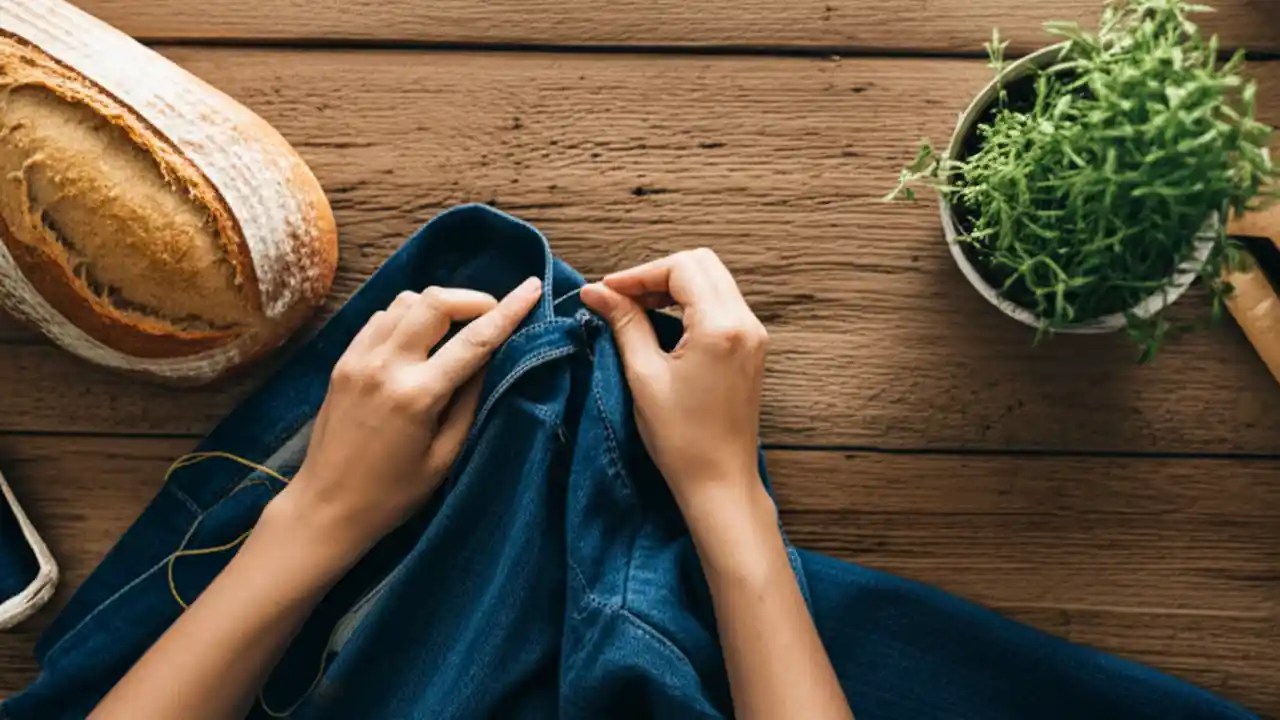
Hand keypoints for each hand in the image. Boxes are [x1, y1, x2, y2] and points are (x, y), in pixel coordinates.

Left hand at [271, 278, 542, 565]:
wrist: (326, 506)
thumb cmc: (393, 494)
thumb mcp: (445, 455)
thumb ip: (471, 401)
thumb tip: (492, 357)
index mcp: (417, 396)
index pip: (474, 339)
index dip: (509, 310)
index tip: (532, 288)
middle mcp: (385, 367)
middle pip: (435, 301)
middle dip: (472, 299)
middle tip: (491, 315)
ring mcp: (359, 359)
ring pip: (406, 301)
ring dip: (438, 305)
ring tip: (456, 329)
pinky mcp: (343, 360)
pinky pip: (382, 317)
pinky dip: (408, 316)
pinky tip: (421, 340)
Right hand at [580, 249, 767, 516]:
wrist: (719, 480)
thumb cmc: (681, 438)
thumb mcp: (643, 375)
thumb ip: (623, 323)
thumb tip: (596, 291)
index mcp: (720, 327)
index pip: (681, 268)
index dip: (639, 274)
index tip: (606, 291)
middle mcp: (745, 323)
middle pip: (701, 264)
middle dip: (657, 274)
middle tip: (621, 297)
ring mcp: (753, 335)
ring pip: (712, 280)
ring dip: (673, 286)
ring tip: (635, 309)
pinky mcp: (751, 347)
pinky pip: (721, 303)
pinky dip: (690, 302)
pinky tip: (660, 322)